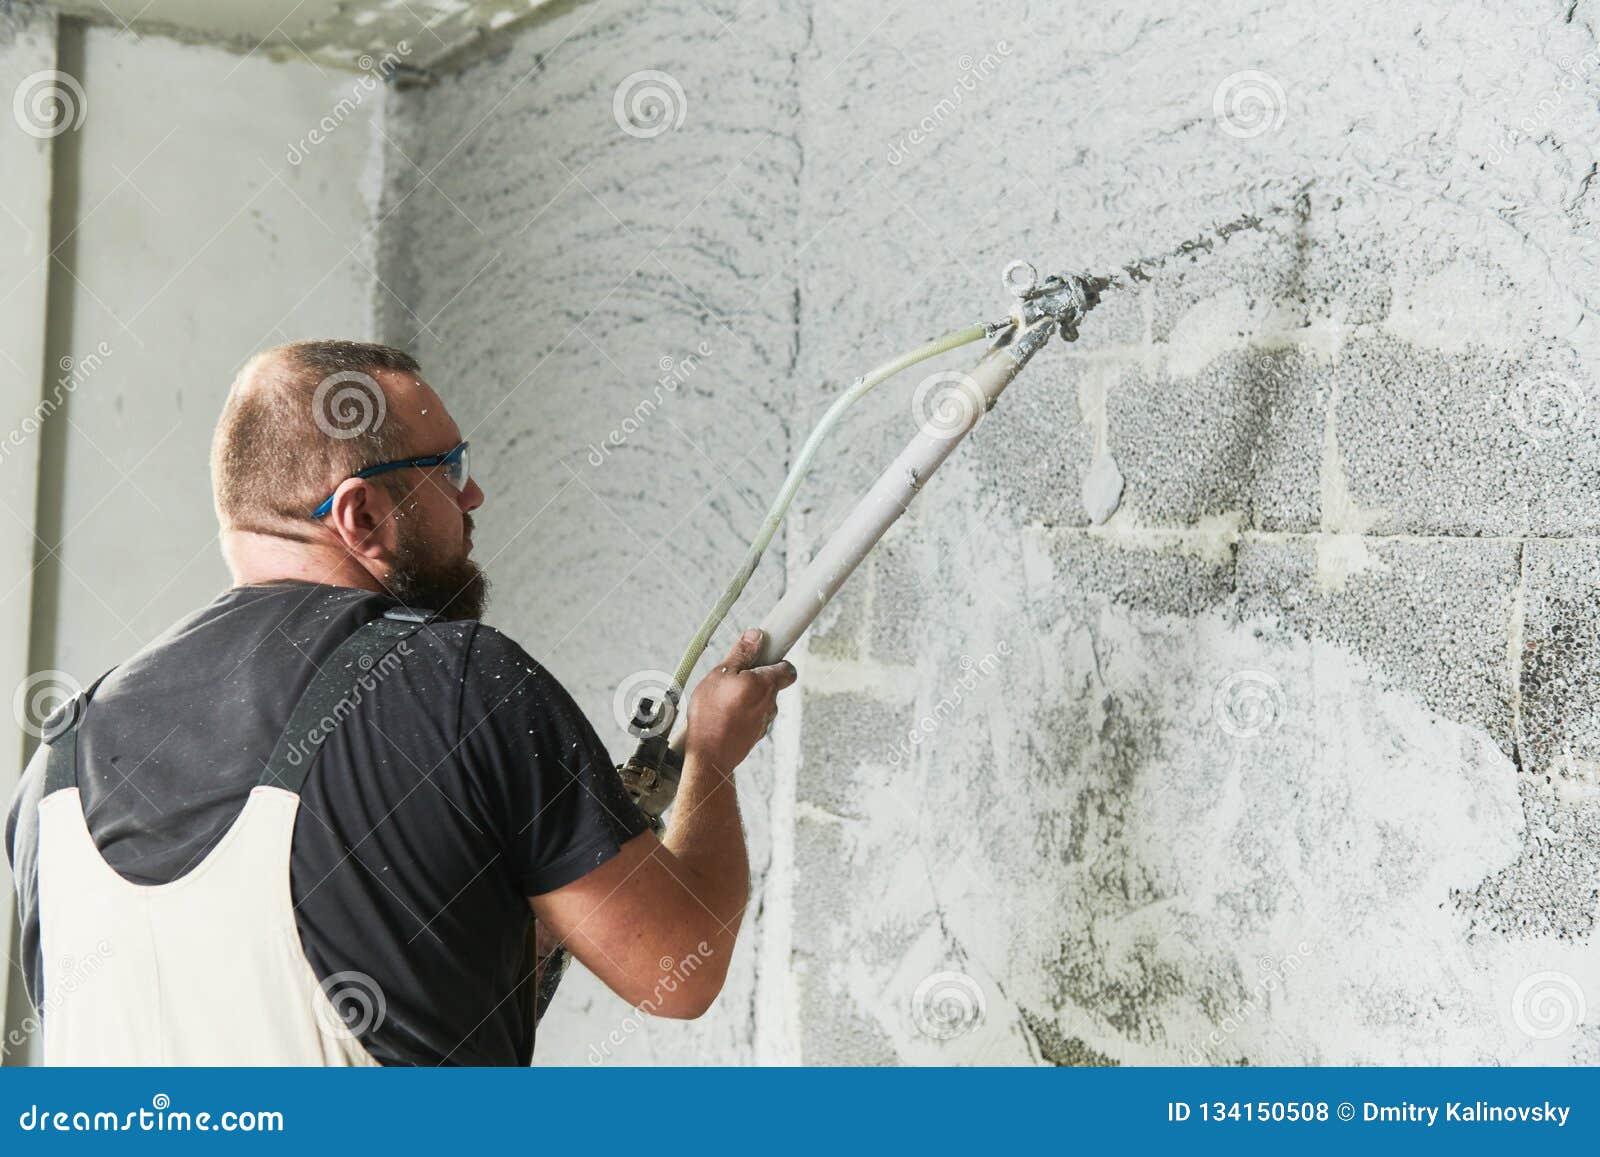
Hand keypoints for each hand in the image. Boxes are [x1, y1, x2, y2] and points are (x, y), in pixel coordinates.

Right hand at [683, 628, 796, 774]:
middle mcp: (771, 703)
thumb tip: (756, 634)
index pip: (788, 669)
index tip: (764, 656)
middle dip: (756, 678)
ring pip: (760, 701)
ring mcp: (765, 721)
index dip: (778, 660)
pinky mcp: (756, 735)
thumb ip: (741, 654)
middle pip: (771, 684)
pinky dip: (742, 713)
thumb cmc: (712, 714)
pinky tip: (724, 715)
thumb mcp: (721, 674)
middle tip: (734, 678)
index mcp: (766, 684)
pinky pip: (753, 716)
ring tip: (723, 700)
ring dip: (747, 697)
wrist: (710, 756)